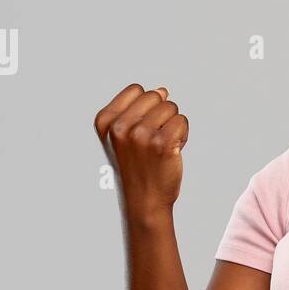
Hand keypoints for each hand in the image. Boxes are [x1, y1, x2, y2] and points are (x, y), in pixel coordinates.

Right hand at [93, 83, 188, 218]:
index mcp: (106, 121)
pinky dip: (183, 135)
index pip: (136, 90)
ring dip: (173, 126)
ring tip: (161, 146)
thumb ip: (137, 110)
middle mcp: (120, 127)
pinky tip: (171, 151)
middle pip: (156, 96)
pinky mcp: (162, 143)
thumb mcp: (122, 137)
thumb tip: (161, 90)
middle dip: (161, 115)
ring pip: (171, 107)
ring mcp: (141, 134)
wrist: (144, 200)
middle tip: (153, 140)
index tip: (140, 128)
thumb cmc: (136, 168)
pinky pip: (182, 121)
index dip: (146, 107)